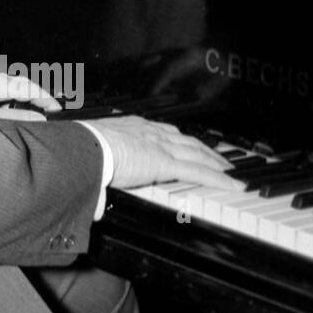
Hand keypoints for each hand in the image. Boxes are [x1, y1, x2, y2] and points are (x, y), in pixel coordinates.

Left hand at [0, 70, 61, 121]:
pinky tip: (13, 111)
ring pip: (16, 87)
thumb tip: (39, 120)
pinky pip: (6, 89)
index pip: (31, 89)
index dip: (47, 99)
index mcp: (0, 83)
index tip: (59, 110)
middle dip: (40, 97)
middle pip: (26, 85)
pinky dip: (15, 99)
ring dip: (27, 98)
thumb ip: (15, 118)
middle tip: (52, 112)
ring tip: (37, 113)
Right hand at [89, 116, 244, 191]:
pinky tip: (232, 184)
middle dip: (204, 148)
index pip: (163, 132)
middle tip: (218, 157)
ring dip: (215, 162)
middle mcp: (149, 132)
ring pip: (197, 153)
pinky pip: (198, 172)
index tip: (186, 144)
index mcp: (132, 127)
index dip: (179, 138)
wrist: (82, 147)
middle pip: (186, 140)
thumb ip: (99, 163)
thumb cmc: (80, 148)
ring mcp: (160, 146)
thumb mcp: (92, 150)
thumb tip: (92, 185)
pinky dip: (219, 179)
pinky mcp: (166, 163)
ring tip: (228, 170)